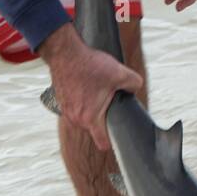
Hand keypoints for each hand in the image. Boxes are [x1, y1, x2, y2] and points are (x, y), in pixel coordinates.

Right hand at [38, 23, 142, 151]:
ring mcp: (66, 111)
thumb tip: (135, 89)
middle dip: (103, 117)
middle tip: (109, 99)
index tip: (118, 135)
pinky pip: (76, 107)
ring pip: (85, 116)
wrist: (64, 52)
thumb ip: (135, 84)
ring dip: (91, 108)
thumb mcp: (120, 73)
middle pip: (95, 127)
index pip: (102, 143)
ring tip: (96, 90)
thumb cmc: (88, 65)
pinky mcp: (61, 101)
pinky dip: (81, 100)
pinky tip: (86, 86)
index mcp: (90, 118)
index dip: (112, 141)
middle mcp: (75, 119)